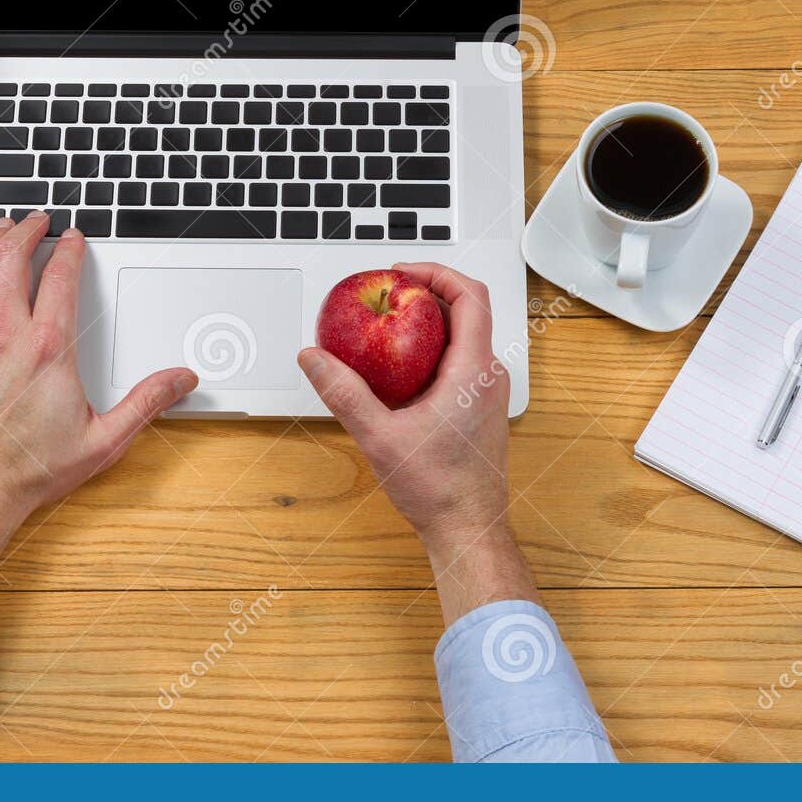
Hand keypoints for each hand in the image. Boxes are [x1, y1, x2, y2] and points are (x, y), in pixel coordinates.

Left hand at [0, 213, 197, 627]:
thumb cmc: (29, 469)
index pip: (60, 276)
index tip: (73, 240)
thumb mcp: (104, 439)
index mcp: (48, 347)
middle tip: (35, 221)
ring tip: (0, 230)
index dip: (69, 249)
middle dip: (26, 231)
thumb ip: (146, 402)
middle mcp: (3, 334)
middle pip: (11, 258)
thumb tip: (181, 380)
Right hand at [298, 262, 538, 623]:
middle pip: (467, 309)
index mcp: (474, 371)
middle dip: (426, 292)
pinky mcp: (481, 406)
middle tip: (387, 291)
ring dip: (429, 321)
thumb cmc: (439, 490)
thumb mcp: (380, 437)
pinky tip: (398, 366)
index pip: (470, 296)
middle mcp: (488, 375)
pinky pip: (460, 360)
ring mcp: (488, 391)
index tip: (401, 272)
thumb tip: (314, 358)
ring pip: (464, 335)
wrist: (469, 529)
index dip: (437, 272)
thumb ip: (343, 393)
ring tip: (388, 322)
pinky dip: (431, 349)